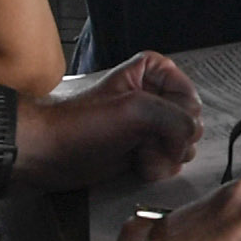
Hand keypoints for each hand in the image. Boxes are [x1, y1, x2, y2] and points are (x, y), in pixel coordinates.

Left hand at [17, 52, 201, 189]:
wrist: (48, 154)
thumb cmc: (78, 126)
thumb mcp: (134, 111)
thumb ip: (176, 119)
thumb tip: (191, 138)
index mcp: (154, 72)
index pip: (192, 101)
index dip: (178, 120)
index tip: (156, 127)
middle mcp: (155, 95)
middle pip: (191, 125)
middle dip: (171, 142)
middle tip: (143, 142)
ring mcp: (149, 124)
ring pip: (183, 146)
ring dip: (163, 158)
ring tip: (136, 154)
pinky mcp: (142, 148)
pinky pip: (168, 161)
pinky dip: (156, 168)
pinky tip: (135, 165)